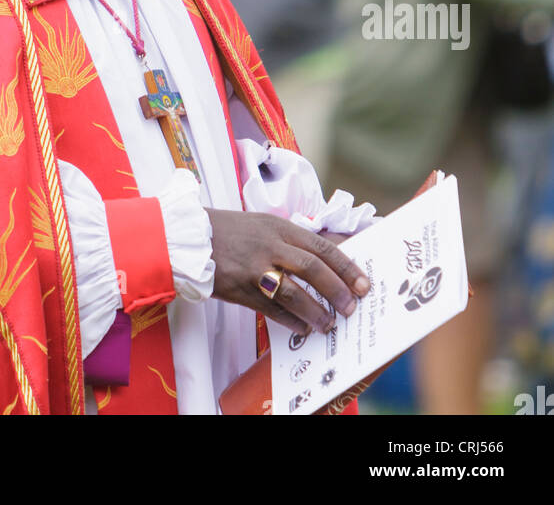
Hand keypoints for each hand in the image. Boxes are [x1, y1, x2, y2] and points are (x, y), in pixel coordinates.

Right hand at [205, 208, 369, 335]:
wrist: (190, 237)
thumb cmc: (231, 231)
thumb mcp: (265, 225)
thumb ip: (293, 241)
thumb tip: (329, 259)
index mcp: (280, 227)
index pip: (322, 246)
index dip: (346, 266)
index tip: (363, 282)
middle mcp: (270, 245)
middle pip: (313, 268)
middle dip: (337, 290)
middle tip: (351, 307)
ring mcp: (255, 268)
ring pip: (295, 292)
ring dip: (316, 311)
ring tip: (328, 323)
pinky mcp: (241, 288)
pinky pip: (272, 310)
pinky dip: (291, 321)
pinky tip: (302, 327)